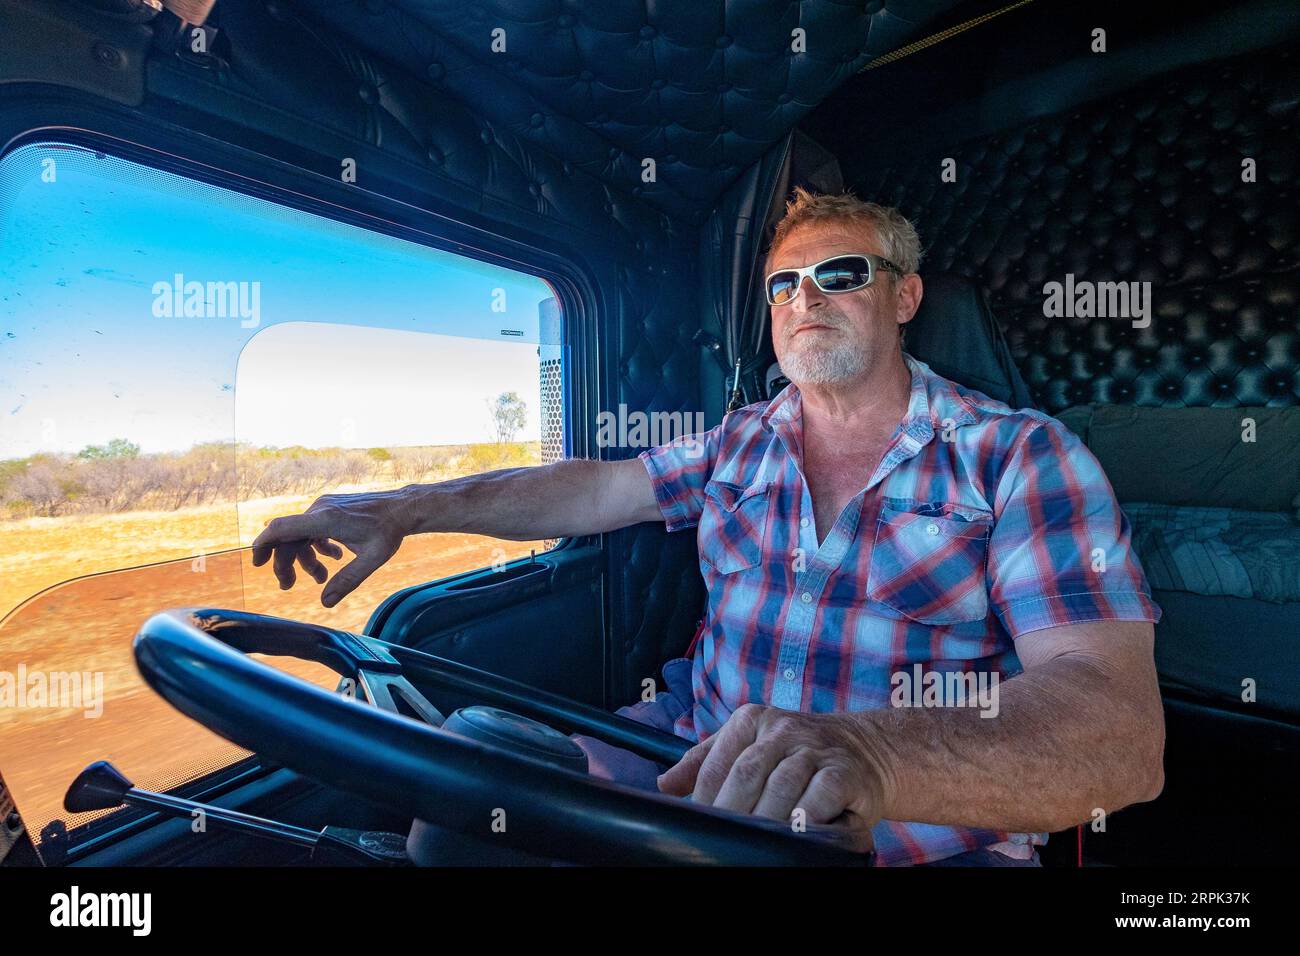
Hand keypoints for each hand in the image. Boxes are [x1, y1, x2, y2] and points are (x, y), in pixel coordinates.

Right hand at [250, 490, 409, 606]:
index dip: (264, 543)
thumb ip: (347, 581)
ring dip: (305, 557)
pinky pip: (312, 528)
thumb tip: (325, 603)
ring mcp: (324, 507)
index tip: (257, 563)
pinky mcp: (330, 508)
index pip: (282, 528)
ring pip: (301, 534)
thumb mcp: (371, 560)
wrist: (403, 508)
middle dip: (286, 563)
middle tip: (289, 585)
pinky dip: (316, 546)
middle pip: (289, 537)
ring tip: (320, 577)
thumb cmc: (389, 531)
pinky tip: (333, 558)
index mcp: (326, 519)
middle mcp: (320, 510)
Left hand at [656, 703, 885, 852]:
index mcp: (752, 720)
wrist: (865, 748)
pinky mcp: (844, 771)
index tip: (699, 823)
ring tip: (754, 840)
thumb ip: (707, 761)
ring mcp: (815, 748)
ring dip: (765, 818)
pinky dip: (805, 817)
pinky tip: (793, 831)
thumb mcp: (750, 744)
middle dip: (731, 811)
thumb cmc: (797, 752)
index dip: (704, 797)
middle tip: (723, 838)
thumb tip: (666, 784)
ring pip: (781, 786)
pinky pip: (820, 796)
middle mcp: (783, 729)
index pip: (718, 761)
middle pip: (746, 773)